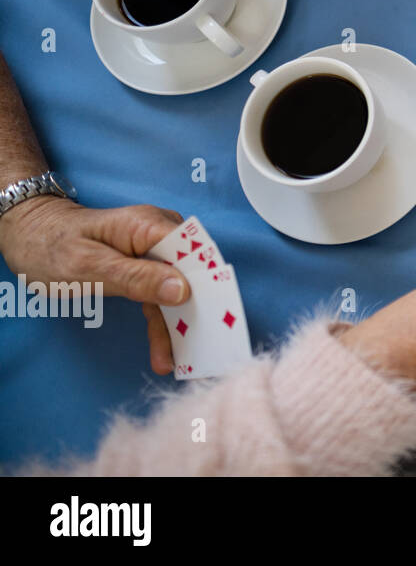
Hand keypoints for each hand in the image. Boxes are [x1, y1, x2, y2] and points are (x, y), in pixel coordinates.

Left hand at [0, 197, 191, 374]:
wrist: (28, 236)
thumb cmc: (51, 247)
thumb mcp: (89, 268)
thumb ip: (136, 278)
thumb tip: (184, 290)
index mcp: (150, 226)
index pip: (193, 254)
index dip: (207, 285)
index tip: (213, 319)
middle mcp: (160, 234)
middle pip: (191, 274)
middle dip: (196, 312)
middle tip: (197, 351)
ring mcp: (155, 250)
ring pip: (179, 290)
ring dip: (177, 326)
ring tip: (173, 362)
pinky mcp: (147, 266)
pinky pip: (162, 295)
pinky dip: (163, 321)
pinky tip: (163, 351)